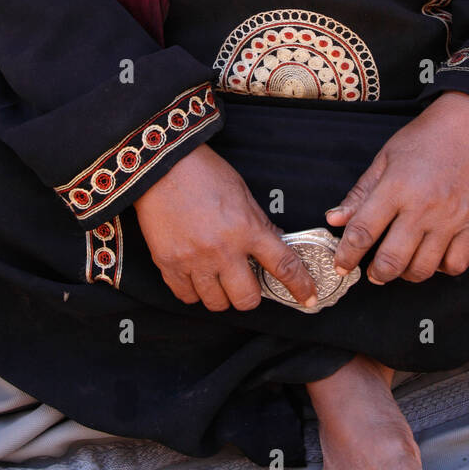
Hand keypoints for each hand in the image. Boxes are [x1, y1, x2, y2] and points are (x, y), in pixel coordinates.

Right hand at [134, 143, 318, 312]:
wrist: (160, 166)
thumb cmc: (204, 174)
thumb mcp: (242, 194)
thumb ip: (259, 223)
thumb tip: (276, 244)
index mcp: (247, 229)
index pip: (283, 266)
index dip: (300, 286)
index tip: (308, 297)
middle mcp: (223, 250)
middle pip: (247, 299)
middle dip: (250, 296)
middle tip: (246, 284)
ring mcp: (194, 260)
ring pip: (216, 303)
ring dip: (221, 295)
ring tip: (217, 278)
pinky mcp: (168, 264)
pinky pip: (187, 297)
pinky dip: (194, 291)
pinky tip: (196, 276)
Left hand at [329, 92, 468, 283]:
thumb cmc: (425, 139)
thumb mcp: (385, 158)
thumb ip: (360, 192)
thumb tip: (333, 219)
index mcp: (395, 188)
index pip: (362, 232)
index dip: (347, 255)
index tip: (341, 265)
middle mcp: (422, 207)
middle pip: (392, 260)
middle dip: (376, 274)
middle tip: (372, 273)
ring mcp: (449, 219)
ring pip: (423, 269)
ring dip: (405, 275)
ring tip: (400, 266)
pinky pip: (456, 264)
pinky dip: (441, 268)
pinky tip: (433, 257)